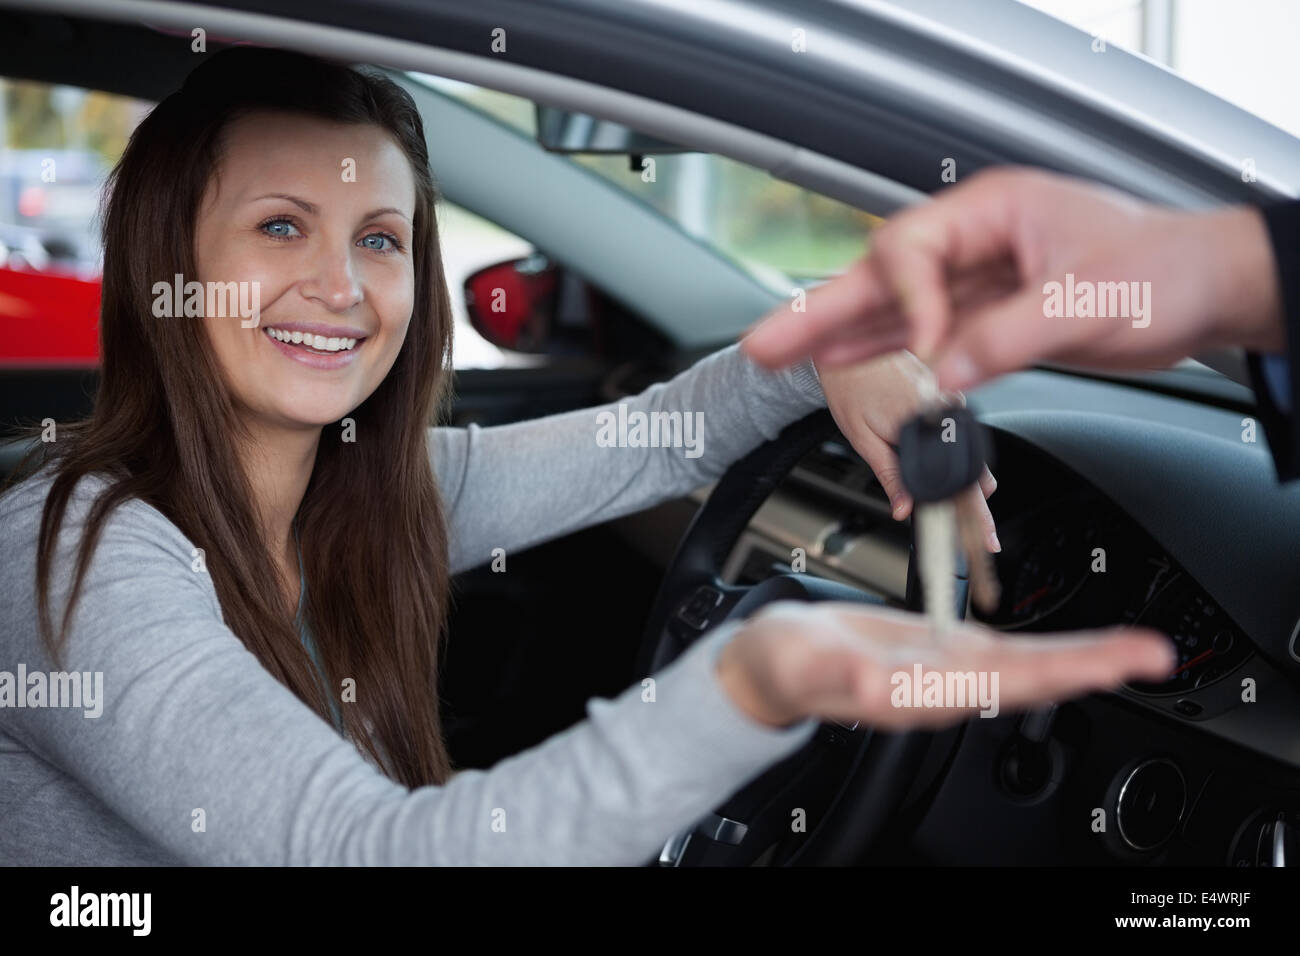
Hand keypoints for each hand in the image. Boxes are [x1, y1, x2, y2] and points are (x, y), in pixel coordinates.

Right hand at [716, 600, 1174, 729]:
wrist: (772, 665)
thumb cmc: (781, 664)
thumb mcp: (799, 660)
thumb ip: (837, 676)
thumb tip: (881, 689)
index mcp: (919, 690)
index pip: (1005, 681)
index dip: (1064, 670)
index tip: (1113, 664)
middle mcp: (943, 687)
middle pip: (1033, 677)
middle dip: (1095, 664)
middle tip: (1155, 653)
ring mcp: (946, 673)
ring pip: (1027, 668)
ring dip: (1084, 660)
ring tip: (1135, 652)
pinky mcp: (942, 653)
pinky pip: (1008, 654)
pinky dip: (1050, 649)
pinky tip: (1077, 649)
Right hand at [743, 167, 1284, 392]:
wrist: (1210, 294)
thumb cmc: (1168, 268)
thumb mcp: (1085, 301)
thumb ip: (1004, 338)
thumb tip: (943, 373)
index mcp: (994, 211)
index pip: (914, 251)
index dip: (908, 302)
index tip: (928, 349)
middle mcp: (977, 243)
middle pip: (881, 276)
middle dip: (820, 310)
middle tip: (767, 340)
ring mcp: (980, 284)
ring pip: (894, 310)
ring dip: (839, 334)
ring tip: (781, 354)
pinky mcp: (991, 320)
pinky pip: (925, 337)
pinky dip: (886, 352)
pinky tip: (845, 361)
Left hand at [815, 351, 998, 551]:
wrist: (850, 344)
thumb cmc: (850, 385)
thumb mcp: (862, 437)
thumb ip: (889, 474)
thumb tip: (906, 510)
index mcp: (927, 419)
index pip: (960, 479)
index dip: (974, 516)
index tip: (984, 542)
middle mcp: (948, 407)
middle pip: (977, 469)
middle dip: (977, 505)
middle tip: (980, 539)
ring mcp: (954, 400)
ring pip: (974, 454)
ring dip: (969, 482)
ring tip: (967, 516)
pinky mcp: (952, 397)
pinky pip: (964, 436)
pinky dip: (961, 458)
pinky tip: (953, 476)